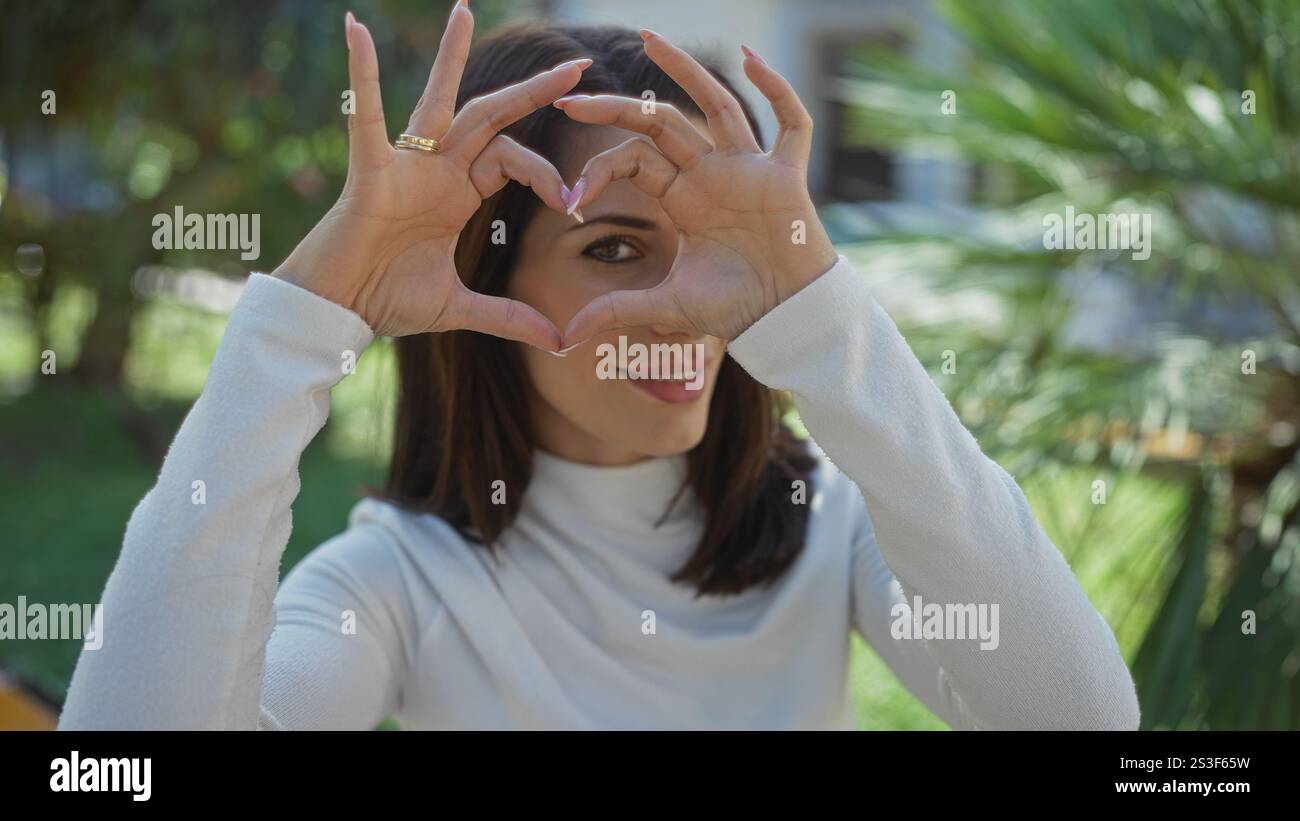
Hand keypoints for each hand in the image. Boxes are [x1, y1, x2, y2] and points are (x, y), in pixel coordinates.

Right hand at [273, 3, 587, 347]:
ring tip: (464, 10)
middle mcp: (436, 171)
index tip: (575, 205)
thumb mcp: (460, 308)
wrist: (338, 312)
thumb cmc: (385, 299)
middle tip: (578, 66)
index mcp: (457, 194)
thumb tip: (559, 338)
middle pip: (491, 118)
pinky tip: (357, 30)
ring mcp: (404, 167)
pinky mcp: (370, 174)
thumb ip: (509, 316)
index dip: (549, 176)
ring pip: (438, 102)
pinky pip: (365, 118)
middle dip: (534, 91)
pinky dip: (361, 76)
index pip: (514, 161)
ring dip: (452, 56)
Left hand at [553, 31, 838, 346]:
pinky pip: (789, 123)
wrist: (784, 320)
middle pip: (660, 123)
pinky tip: (750, 57)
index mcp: (682, 197)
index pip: (633, 161)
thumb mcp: (667, 306)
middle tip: (570, 96)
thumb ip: (617, 311)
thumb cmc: (734, 308)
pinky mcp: (786, 176)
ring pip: (716, 105)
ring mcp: (749, 170)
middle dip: (615, 108)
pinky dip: (776, 88)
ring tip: (650, 37)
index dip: (599, 170)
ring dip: (684, 70)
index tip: (568, 197)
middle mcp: (712, 174)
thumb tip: (565, 339)